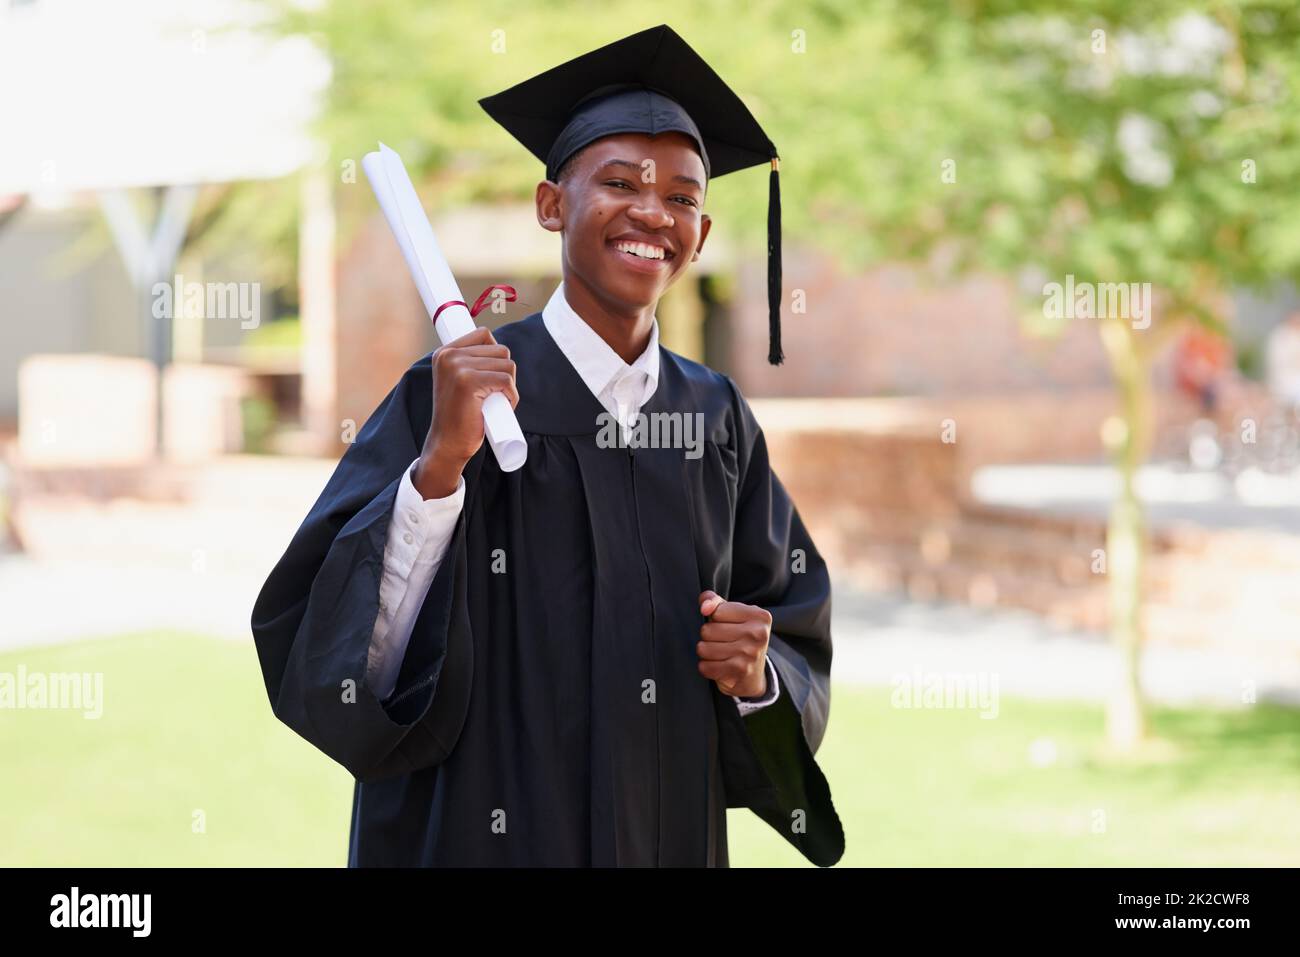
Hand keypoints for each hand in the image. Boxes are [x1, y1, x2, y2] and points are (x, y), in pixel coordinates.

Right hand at [414, 326, 518, 498]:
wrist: (447, 444)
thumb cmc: (459, 415)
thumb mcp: (458, 380)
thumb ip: (470, 361)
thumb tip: (498, 347)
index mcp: (444, 352)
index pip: (484, 334)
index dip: (495, 356)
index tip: (489, 378)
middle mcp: (448, 355)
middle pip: (500, 350)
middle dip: (504, 372)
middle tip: (492, 394)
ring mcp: (458, 367)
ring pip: (507, 364)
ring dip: (509, 385)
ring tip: (494, 401)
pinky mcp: (469, 381)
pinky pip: (506, 380)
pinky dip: (511, 396)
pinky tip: (500, 406)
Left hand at [696, 590, 771, 697]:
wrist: (753, 675)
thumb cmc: (739, 637)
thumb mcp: (731, 614)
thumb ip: (714, 601)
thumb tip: (704, 607)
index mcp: (759, 616)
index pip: (717, 612)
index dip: (715, 619)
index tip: (727, 626)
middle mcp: (758, 634)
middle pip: (708, 630)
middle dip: (708, 636)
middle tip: (723, 642)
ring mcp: (750, 654)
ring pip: (703, 648)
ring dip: (705, 652)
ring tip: (719, 654)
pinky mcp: (740, 671)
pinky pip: (705, 667)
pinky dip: (706, 667)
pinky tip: (718, 666)